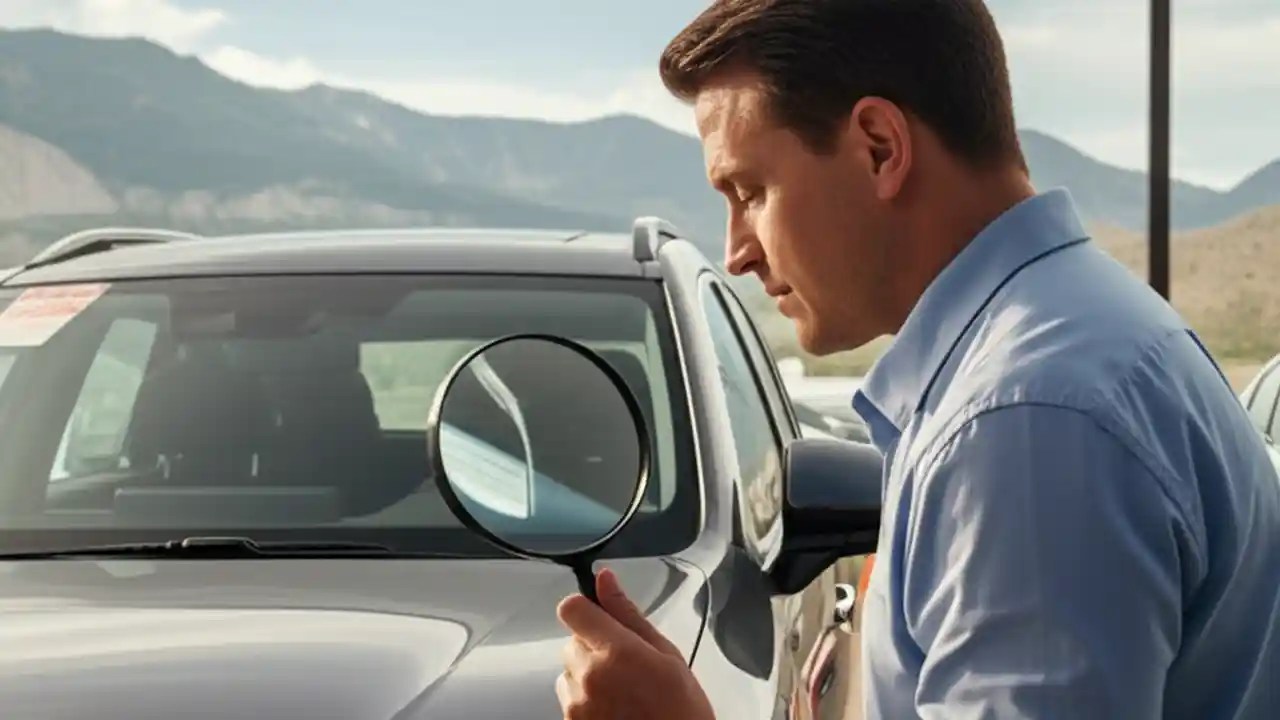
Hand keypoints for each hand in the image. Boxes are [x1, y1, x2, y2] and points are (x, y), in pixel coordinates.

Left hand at [556, 567, 715, 719]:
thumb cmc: (682, 712)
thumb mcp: (666, 655)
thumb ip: (628, 614)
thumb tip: (605, 579)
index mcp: (616, 652)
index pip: (572, 609)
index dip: (587, 609)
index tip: (602, 618)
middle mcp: (589, 676)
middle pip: (572, 640)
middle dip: (594, 645)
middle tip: (627, 663)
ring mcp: (577, 704)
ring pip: (569, 670)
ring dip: (588, 673)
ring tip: (623, 691)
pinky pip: (570, 698)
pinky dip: (586, 699)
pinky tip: (616, 709)